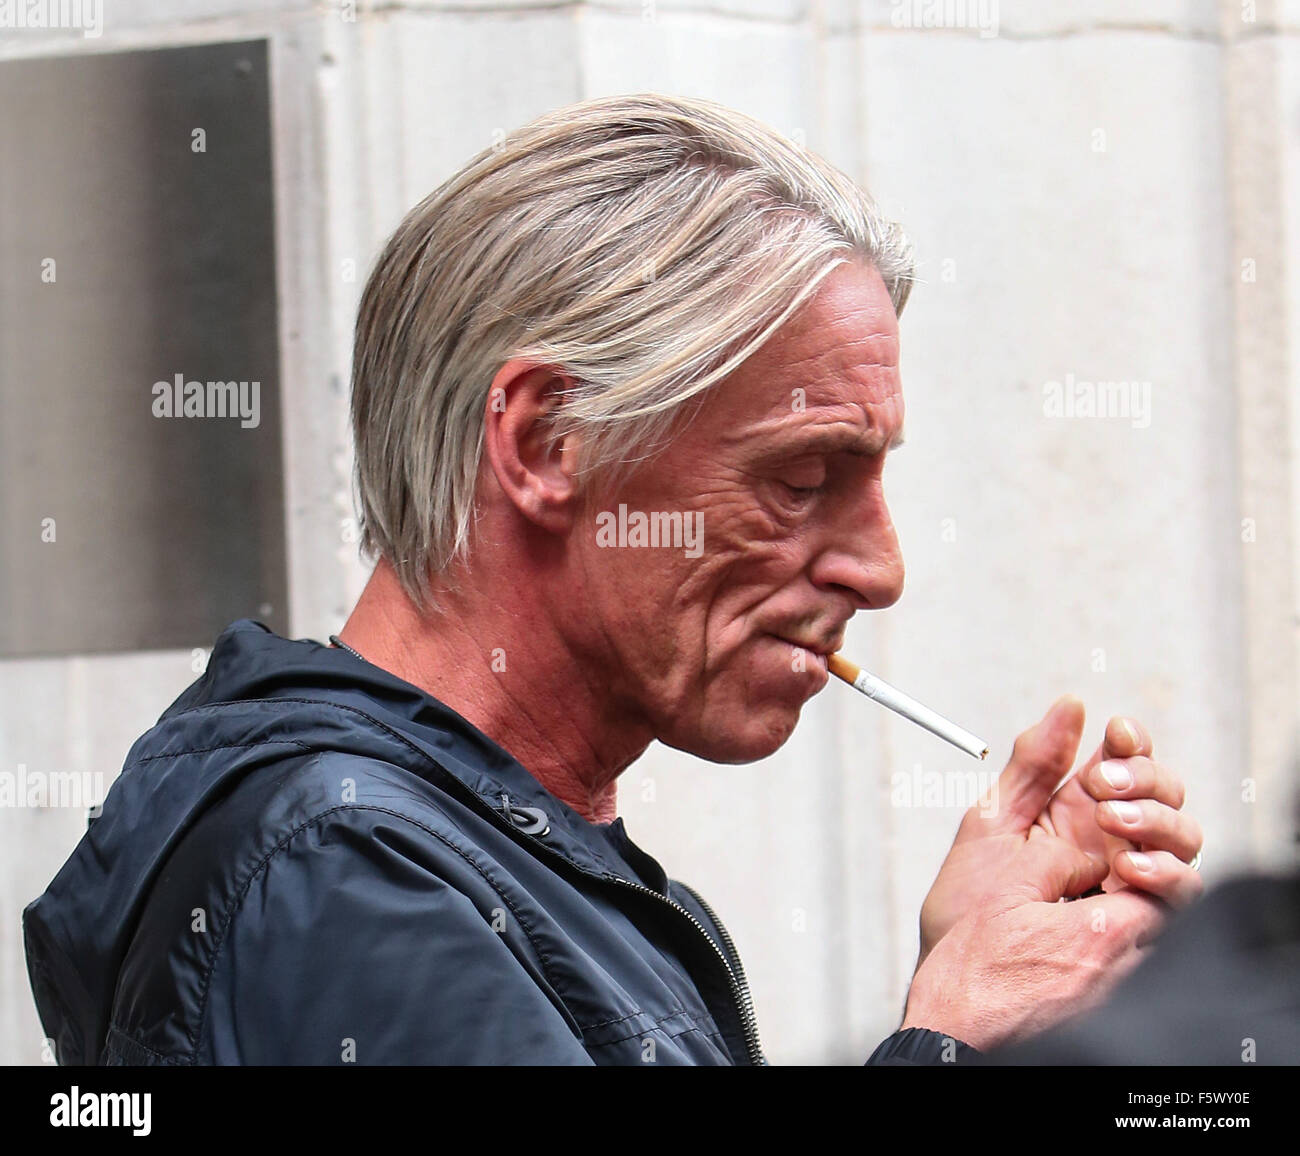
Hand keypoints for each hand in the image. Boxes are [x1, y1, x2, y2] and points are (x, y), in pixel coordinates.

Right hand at [902, 835, 1166, 1050]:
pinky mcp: (1102, 1020)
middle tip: (1113, 893)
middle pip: (1168, 929)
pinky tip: (1079, 956)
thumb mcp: (1005, 892)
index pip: (1162, 895)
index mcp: (1099, 933)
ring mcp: (1113, 1001)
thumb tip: (1089, 860)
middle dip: (1148, 904)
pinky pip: (1129, 983)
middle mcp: (1118, 972)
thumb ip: (1054, 860)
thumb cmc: (973, 972)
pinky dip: (1115, 963)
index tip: (1123, 869)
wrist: (958, 1032)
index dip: (1149, 874)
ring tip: (1092, 925)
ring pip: (1151, 956)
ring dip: (1132, 934)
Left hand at [916, 696, 1202, 965]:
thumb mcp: (993, 823)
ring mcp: (1129, 885)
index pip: (1121, 765)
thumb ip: (1033, 765)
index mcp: (1071, 818)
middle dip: (1143, 773)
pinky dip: (1165, 867)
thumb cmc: (966, 914)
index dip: (1129, 742)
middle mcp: (1107, 847)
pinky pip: (1185, 888)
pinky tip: (1129, 864)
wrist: (965, 986)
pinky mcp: (1143, 925)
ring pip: (1182, 832)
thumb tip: (1070, 706)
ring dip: (1154, 815)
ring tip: (1110, 821)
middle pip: (1160, 791)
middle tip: (1102, 781)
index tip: (1117, 731)